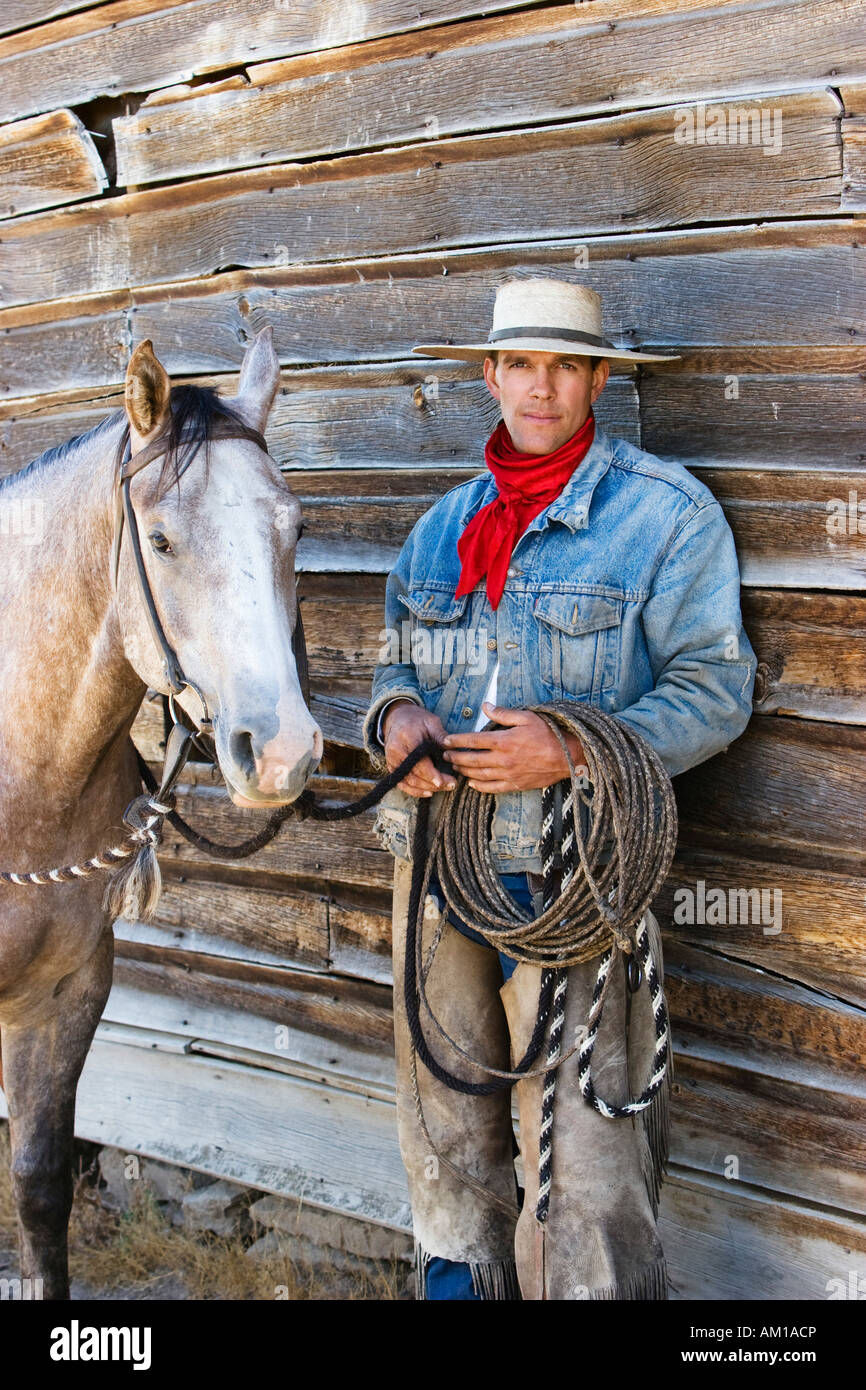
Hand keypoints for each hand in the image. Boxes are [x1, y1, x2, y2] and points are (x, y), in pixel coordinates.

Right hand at [382, 701, 456, 797]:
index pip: (418, 761)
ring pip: (409, 781)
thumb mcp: (431, 722)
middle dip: (433, 783)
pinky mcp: (392, 768)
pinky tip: (429, 793)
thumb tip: (453, 749)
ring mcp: (392, 761)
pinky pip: (402, 784)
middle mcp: (396, 752)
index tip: (444, 781)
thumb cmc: (416, 720)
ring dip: (427, 788)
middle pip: (414, 774)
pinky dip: (415, 791)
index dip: (431, 774)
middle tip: (452, 785)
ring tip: (445, 787)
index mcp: (406, 738)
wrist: (397, 718)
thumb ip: (441, 735)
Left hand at [441, 702, 586, 792]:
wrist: (567, 757)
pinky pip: (493, 788)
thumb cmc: (548, 734)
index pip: (472, 741)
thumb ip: (503, 713)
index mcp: (503, 741)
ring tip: (455, 767)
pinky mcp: (515, 784)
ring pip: (479, 775)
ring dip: (464, 771)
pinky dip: (480, 786)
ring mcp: (508, 774)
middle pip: (471, 760)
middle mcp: (502, 759)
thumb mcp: (526, 717)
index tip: (446, 740)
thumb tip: (485, 706)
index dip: (456, 741)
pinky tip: (472, 783)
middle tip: (445, 755)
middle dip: (455, 757)